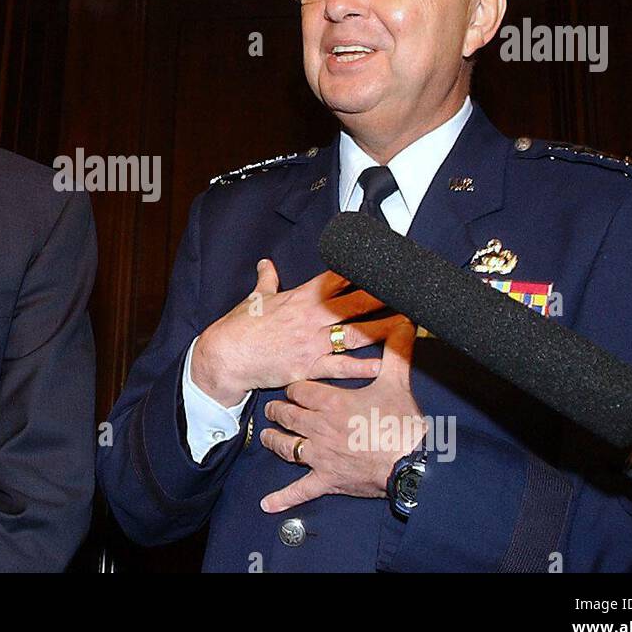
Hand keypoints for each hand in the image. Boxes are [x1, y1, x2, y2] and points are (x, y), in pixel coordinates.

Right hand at [191, 258, 407, 406]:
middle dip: (381, 298)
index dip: (358, 272)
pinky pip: (340, 367)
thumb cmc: (239, 327)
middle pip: (353, 305)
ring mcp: (311, 344)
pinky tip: (383, 363)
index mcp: (298, 299)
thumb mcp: (254, 299)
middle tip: (405, 292)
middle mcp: (309, 319)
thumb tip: (265, 263)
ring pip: (353, 334)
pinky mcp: (308, 368)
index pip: (334, 280)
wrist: (226, 357)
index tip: (379, 265)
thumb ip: (266, 280)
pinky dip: (362, 366)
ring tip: (405, 323)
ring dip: (381, 329)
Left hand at [259, 319, 422, 509]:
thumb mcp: (398, 382)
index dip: (293, 387)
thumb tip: (404, 321)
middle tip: (273, 408)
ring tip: (266, 436)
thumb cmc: (403, 423)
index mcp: (331, 402)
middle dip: (278, 411)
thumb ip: (396, 351)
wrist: (413, 463)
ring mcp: (320, 456)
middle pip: (287, 415)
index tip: (292, 386)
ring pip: (286, 446)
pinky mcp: (327, 480)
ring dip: (274, 440)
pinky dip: (283, 498)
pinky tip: (267, 504)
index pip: (299, 389)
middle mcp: (318, 427)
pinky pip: (300, 490)